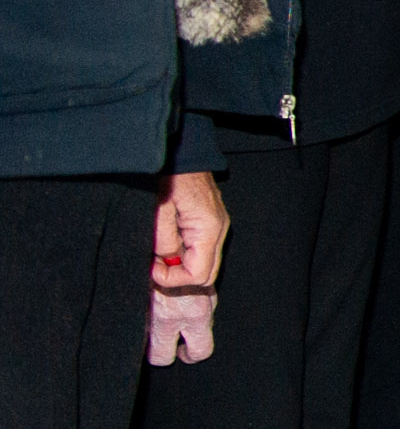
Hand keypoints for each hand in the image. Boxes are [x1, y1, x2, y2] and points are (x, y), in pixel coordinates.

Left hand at [155, 169, 226, 290]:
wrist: (182, 150)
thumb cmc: (171, 175)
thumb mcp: (160, 210)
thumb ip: (164, 240)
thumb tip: (165, 261)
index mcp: (209, 229)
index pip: (199, 274)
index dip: (172, 278)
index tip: (150, 268)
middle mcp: (219, 230)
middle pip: (206, 273)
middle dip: (178, 275)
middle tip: (153, 265)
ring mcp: (216, 225)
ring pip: (203, 262)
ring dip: (179, 263)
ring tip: (156, 252)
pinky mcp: (208, 220)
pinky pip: (200, 248)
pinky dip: (183, 252)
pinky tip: (166, 241)